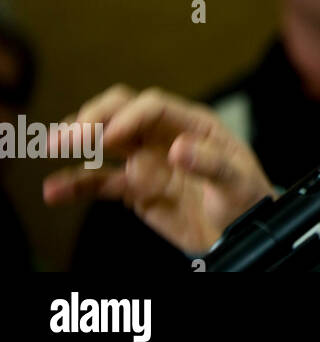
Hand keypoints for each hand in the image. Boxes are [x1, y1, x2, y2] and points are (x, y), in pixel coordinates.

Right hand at [42, 85, 274, 253]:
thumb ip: (211, 164)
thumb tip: (179, 148)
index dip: (129, 116)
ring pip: (104, 142)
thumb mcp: (237, 181)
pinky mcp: (134, 187)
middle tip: (68, 136)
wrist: (239, 233)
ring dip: (77, 143)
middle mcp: (165, 136)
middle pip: (122, 113)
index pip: (154, 108)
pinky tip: (54, 190)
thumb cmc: (246, 199)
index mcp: (194, 125)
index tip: (111, 134)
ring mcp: (147, 160)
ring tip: (52, 148)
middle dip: (93, 119)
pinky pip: (100, 182)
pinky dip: (76, 184)